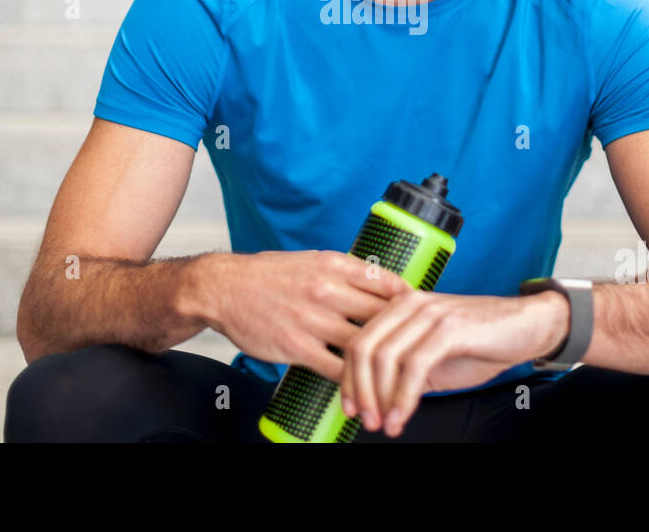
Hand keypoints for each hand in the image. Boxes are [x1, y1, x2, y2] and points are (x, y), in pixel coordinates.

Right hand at [202, 249, 413, 381]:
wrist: (224, 288)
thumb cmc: (269, 275)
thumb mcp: (312, 260)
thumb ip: (345, 272)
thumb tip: (379, 282)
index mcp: (334, 265)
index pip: (387, 283)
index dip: (411, 302)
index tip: (424, 315)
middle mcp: (327, 290)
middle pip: (382, 315)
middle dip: (404, 335)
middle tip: (422, 349)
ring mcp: (312, 320)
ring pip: (364, 345)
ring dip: (385, 364)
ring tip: (403, 377)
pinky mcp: (297, 347)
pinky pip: (337, 369)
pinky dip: (356, 381)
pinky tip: (368, 388)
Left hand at [339, 289, 568, 435]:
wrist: (526, 326)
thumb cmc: (480, 342)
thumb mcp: (432, 359)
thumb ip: (402, 372)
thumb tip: (373, 401)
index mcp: (400, 307)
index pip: (358, 342)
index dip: (347, 379)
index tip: (350, 409)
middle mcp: (410, 304)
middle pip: (363, 347)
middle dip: (358, 391)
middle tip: (366, 420)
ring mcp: (430, 313)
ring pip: (384, 357)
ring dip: (380, 398)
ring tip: (385, 424)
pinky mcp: (450, 328)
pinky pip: (414, 366)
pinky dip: (404, 397)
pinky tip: (403, 416)